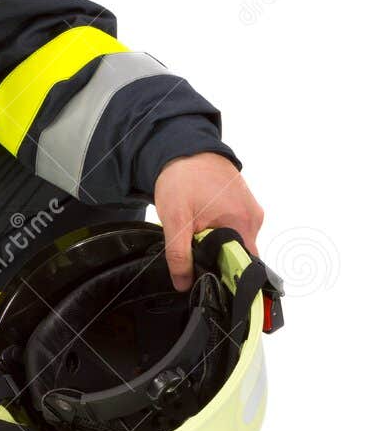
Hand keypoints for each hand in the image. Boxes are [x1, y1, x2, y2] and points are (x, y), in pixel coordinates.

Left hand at [153, 152, 264, 291]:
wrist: (184, 147)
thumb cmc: (182, 178)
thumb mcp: (175, 219)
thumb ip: (180, 255)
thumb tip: (184, 284)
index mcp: (244, 223)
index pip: (245, 266)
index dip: (226, 277)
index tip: (208, 280)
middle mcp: (254, 218)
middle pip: (241, 254)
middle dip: (219, 259)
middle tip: (196, 256)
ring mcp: (250, 209)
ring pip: (236, 241)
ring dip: (217, 244)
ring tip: (197, 234)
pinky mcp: (243, 203)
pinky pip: (235, 227)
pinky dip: (220, 230)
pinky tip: (203, 223)